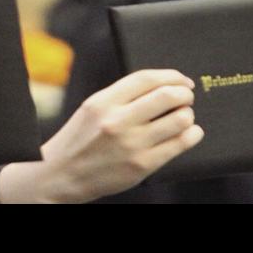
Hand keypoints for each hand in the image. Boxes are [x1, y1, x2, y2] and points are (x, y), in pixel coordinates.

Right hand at [0, 69, 203, 202]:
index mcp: (104, 102)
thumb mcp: (92, 109)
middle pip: (167, 95)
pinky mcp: (141, 165)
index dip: (172, 76)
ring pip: (179, 119)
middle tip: (187, 98)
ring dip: (188, 115)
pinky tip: (190, 134)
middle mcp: (117, 121)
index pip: (146, 78)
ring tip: (184, 118)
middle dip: (185, 94)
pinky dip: (192, 135)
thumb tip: (160, 86)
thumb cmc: (79, 141)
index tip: (183, 81)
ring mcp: (131, 144)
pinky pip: (179, 144)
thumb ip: (121, 96)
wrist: (59, 176)